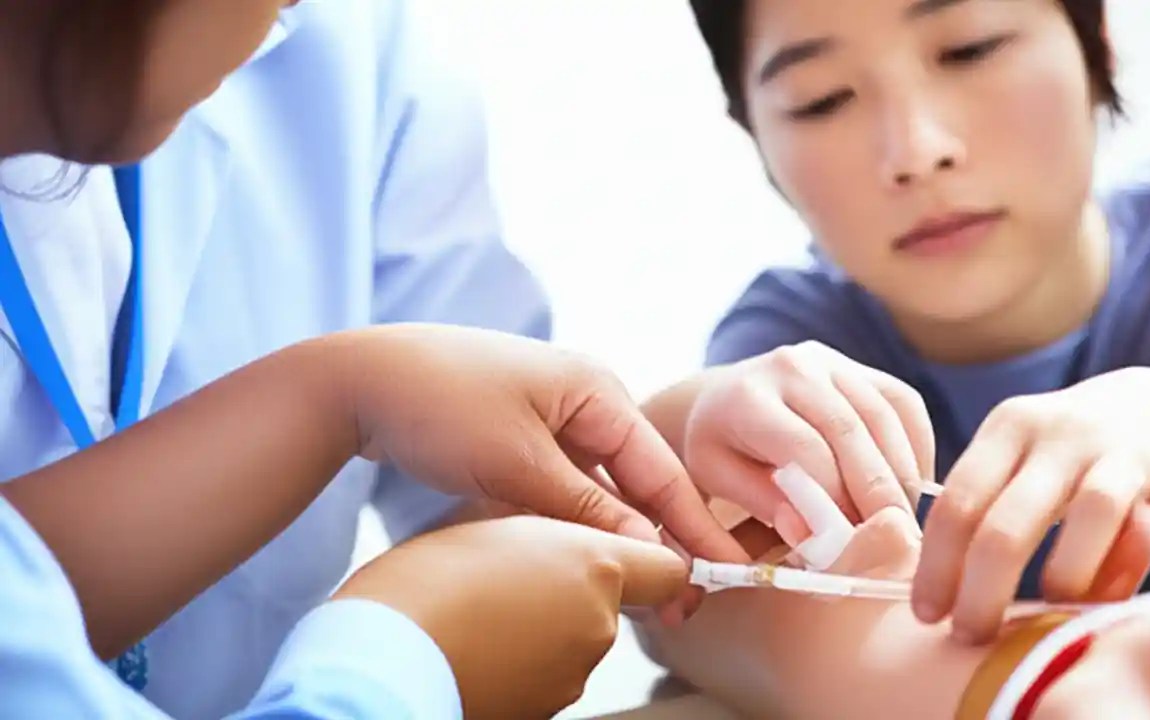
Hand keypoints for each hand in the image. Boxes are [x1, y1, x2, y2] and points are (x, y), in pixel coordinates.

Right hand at [334, 516, 688, 718]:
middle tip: (515, 571)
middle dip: (573, 585)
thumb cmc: (427, 583)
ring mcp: (573, 674)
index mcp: (595, 567)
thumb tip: (563, 533)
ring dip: (544, 623)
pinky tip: (478, 643)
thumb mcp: (494, 522)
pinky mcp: (544, 709)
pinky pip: (546, 671)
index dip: (650, 560)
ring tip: (485, 609)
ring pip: (576, 637)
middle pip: (611, 601)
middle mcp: (598, 625)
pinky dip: (522, 659)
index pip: (669, 568)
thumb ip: (550, 527)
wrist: (384, 659)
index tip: (632, 554)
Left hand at [342, 324, 743, 562]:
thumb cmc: (440, 404)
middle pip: (638, 480)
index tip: (719, 574)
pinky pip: (567, 486)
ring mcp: (553, 418)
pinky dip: (579, 523)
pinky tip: (588, 559)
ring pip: (601, 489)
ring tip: (640, 592)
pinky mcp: (524, 437)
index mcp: (598, 391)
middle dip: (659, 540)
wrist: (359, 379)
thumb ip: (588, 510)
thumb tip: (649, 551)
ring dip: (617, 535)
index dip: (692, 527)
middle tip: (678, 604)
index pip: (662, 470)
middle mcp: (585, 401)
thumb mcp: (519, 465)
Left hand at [683, 341, 934, 545]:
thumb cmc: (718, 448)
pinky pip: (903, 403)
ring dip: (902, 473)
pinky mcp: (859, 366)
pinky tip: (911, 487)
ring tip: (903, 519)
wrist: (719, 398)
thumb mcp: (718, 479)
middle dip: (878, 491)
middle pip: (850, 429)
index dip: (834, 498)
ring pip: (884, 414)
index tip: (850, 542)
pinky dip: (915, 446)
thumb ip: (762, 503)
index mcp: (747, 397)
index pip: (805, 448)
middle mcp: (792, 366)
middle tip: (894, 538)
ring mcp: (830, 361)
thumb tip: (809, 531)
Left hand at [913, 368, 1149, 642]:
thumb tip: (937, 585)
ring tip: (1058, 606)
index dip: (937, 565)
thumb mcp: (1009, 456)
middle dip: (984, 590)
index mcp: (1012, 426)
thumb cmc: (1058, 452)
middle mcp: (1067, 433)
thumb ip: (976, 506)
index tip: (926, 612)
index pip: (959, 502)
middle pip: (1012, 520)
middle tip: (973, 634)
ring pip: (1098, 514)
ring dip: (1073, 574)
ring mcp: (1132, 450)